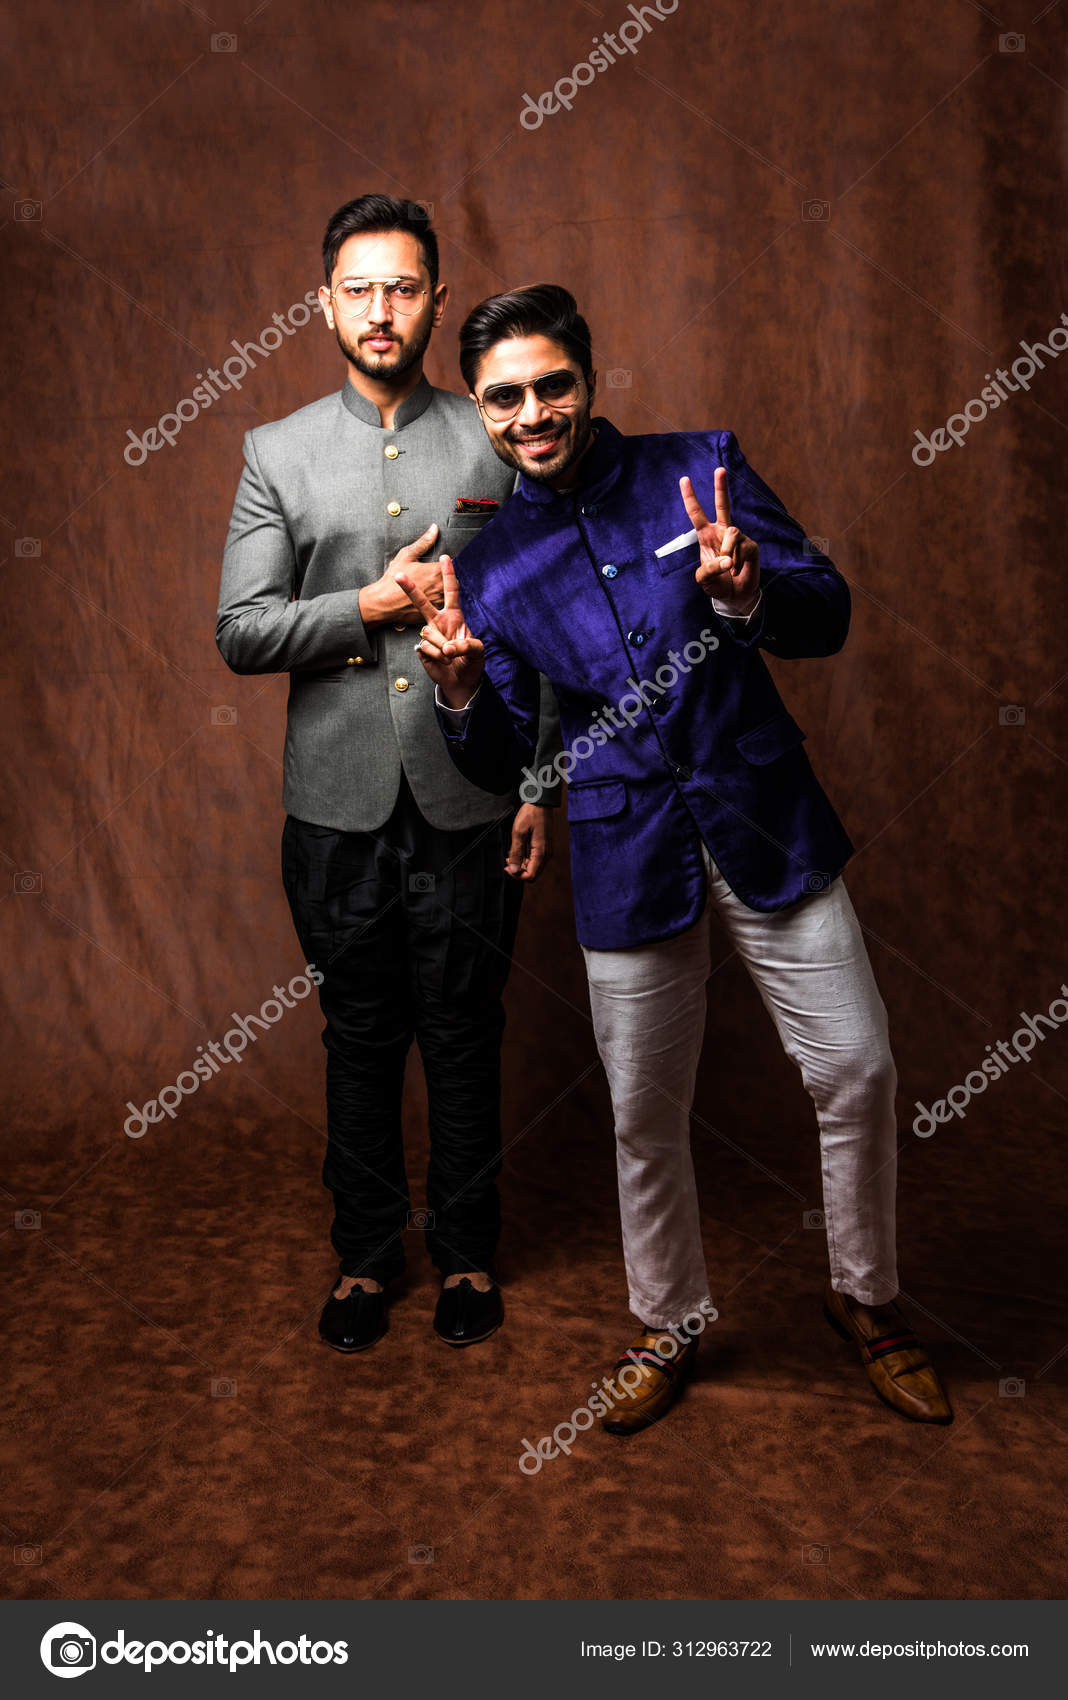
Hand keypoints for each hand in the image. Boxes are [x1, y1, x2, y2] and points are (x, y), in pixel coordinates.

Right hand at [359, 524, 444, 626]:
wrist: (384, 604)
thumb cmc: (393, 580)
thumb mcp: (406, 556)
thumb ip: (423, 542)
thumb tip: (434, 529)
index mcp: (436, 571)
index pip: (453, 565)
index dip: (447, 564)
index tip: (442, 564)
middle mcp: (441, 586)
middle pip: (454, 579)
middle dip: (447, 577)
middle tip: (435, 577)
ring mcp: (439, 601)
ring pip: (450, 593)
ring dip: (445, 590)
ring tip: (432, 588)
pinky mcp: (435, 613)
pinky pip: (444, 606)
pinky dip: (440, 602)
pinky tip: (430, 599)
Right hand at [395, 556, 484, 707]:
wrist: (461, 680)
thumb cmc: (471, 661)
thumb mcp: (477, 651)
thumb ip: (466, 645)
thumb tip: (447, 647)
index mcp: (454, 616)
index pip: (451, 592)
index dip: (449, 575)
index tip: (446, 558)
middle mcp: (439, 622)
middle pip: (423, 602)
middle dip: (410, 589)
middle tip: (398, 574)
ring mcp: (429, 635)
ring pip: (428, 632)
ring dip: (441, 646)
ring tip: (450, 655)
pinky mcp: (422, 648)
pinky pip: (425, 647)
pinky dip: (436, 656)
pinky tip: (442, 661)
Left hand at [506, 804, 551, 881]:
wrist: (541, 802)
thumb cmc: (530, 814)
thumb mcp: (519, 833)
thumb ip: (516, 853)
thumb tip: (513, 870)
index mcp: (541, 853)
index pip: (530, 876)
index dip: (517, 875)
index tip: (507, 867)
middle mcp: (546, 854)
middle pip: (532, 874)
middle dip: (518, 871)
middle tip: (507, 861)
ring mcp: (546, 851)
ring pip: (533, 867)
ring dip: (521, 865)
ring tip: (510, 855)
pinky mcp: (544, 847)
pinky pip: (535, 859)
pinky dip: (525, 859)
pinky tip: (517, 851)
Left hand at [680, 468, 759, 613]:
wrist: (735, 597)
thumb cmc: (717, 584)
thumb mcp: (704, 579)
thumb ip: (710, 569)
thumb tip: (727, 559)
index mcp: (707, 536)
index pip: (696, 514)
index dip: (690, 497)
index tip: (684, 479)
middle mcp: (722, 533)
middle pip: (722, 505)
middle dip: (721, 487)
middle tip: (719, 469)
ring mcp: (738, 538)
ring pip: (732, 533)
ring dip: (728, 552)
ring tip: (729, 568)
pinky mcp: (751, 547)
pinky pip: (744, 547)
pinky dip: (738, 562)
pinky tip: (738, 570)